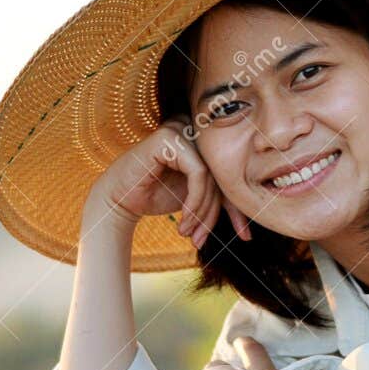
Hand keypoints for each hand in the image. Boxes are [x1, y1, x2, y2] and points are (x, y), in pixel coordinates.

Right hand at [83, 116, 252, 247]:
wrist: (119, 200)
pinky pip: (198, 173)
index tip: (245, 237)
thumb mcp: (197, 201)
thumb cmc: (156, 197)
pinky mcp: (170, 137)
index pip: (230, 175)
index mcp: (204, 141)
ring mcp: (182, 129)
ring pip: (211, 177)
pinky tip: (183, 221)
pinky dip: (194, 202)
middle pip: (222, 176)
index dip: (237, 209)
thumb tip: (249, 233)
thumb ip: (220, 204)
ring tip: (190, 234)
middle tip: (202, 240)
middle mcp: (195, 130)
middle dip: (216, 214)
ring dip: (202, 212)